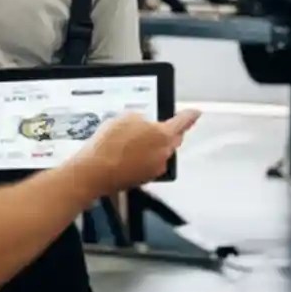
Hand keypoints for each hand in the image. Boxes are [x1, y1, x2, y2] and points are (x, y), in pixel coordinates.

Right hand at [68, 110, 200, 195]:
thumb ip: (142, 119)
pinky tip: (126, 155)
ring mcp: (155, 169)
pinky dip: (142, 159)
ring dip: (152, 147)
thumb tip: (144, 124)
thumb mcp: (126, 118)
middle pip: (174, 139)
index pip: (183, 121)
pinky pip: (148, 164)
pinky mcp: (144, 179)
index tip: (195, 112)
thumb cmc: (109, 145)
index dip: (190, 115)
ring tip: (131, 142)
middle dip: (168, 132)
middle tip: (155, 126)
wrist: (95, 171)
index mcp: (164, 135)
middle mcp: (163, 154)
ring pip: (160, 153)